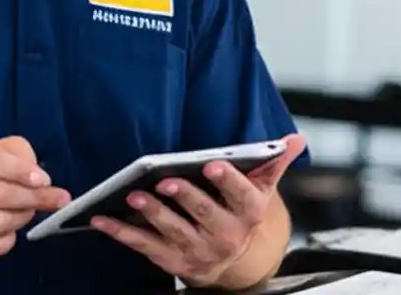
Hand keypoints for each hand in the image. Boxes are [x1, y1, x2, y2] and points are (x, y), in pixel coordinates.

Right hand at [0, 135, 70, 257]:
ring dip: (23, 218)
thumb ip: (19, 153)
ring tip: (29, 210)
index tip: (45, 180)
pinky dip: (8, 240)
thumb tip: (39, 177)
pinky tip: (11, 229)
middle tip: (59, 200)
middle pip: (1, 195)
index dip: (21, 171)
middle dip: (35, 199)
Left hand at [91, 134, 306, 286]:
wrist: (239, 260)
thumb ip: (276, 161)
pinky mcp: (174, 261)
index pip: (241, 196)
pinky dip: (123, 233)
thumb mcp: (264, 187)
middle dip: (184, 198)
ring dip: (153, 215)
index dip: (227, 181)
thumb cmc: (244, 211)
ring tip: (133, 197)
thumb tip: (296, 139)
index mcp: (250, 212)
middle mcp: (226, 235)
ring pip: (174, 232)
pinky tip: (104, 219)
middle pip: (205, 214)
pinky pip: (145, 247)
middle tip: (164, 181)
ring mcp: (199, 250)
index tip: (211, 165)